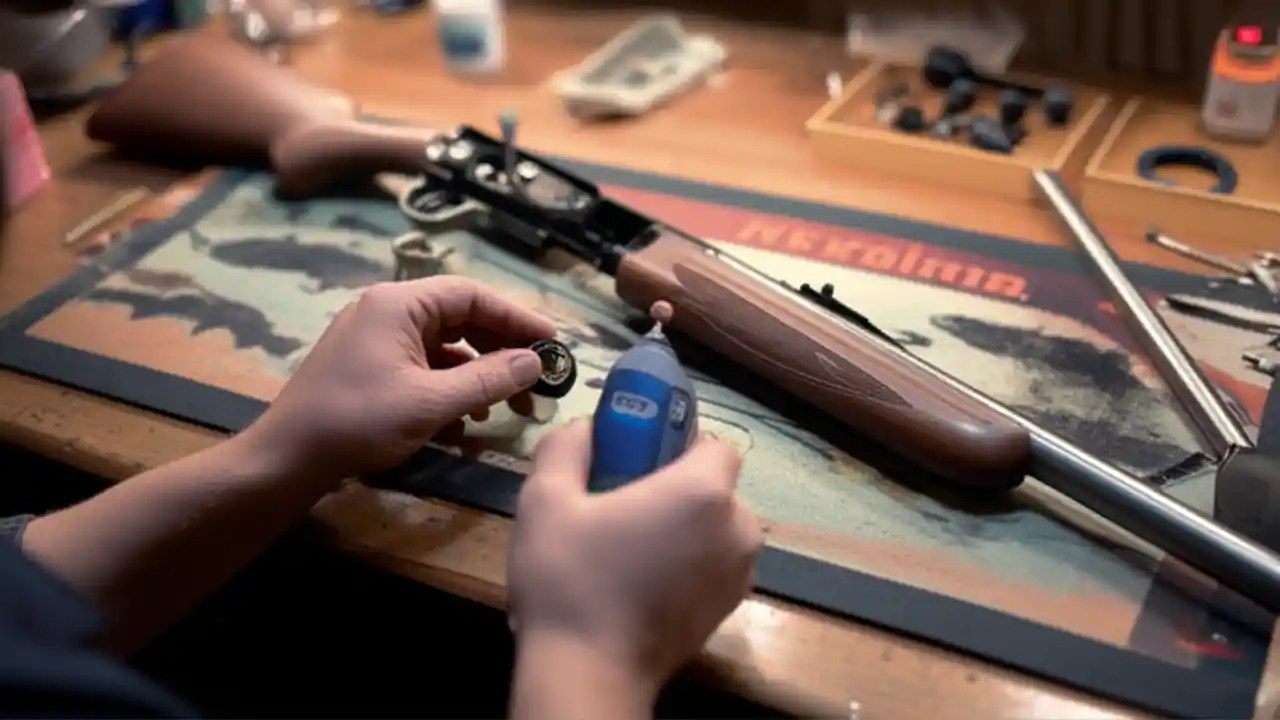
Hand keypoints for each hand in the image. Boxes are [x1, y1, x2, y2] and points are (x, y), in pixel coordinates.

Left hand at [245, 277, 555, 482]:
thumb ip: (488, 380)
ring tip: (512, 404)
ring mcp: (376, 340)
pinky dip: (451, 386)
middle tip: (539, 377)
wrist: (287, 459)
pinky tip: (467, 417)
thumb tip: (536, 362)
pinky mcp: (371, 368)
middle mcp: (387, 312)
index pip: (472, 295)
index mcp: (398, 304)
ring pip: (445, 346)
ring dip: (480, 373)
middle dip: (502, 349)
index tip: (552, 343)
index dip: (516, 317)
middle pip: (460, 318)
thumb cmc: (357, 422)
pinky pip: (424, 366)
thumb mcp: (431, 403)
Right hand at [508, 421, 763, 698]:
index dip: (677, 444)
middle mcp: (737, 529)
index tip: (635, 459)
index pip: (713, 444)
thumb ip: (567, 447)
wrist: (588, 675)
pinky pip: (714, 564)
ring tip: (629, 545)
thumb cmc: (569, 580)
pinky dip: (689, 562)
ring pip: (717, 528)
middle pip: (716, 487)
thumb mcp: (546, 499)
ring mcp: (739, 575)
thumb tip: (587, 429)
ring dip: (684, 527)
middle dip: (677, 486)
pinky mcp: (729, 610)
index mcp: (704, 492)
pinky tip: (642, 579)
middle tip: (622, 500)